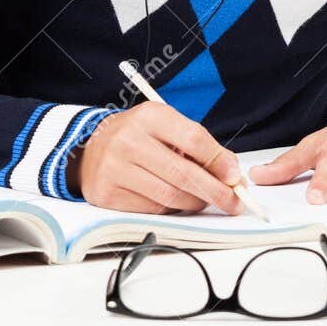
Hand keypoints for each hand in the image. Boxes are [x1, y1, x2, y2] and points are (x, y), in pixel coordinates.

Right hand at [71, 101, 242, 214]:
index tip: (235, 176)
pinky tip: (175, 202)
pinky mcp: (107, 195)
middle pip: (182, 173)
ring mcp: (115, 169)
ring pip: (169, 196)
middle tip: (234, 202)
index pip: (192, 138)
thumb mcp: (166, 126)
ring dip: (195, 203)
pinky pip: (152, 209)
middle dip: (214, 191)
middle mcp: (128, 140)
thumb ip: (198, 144)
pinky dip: (171, 209)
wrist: (91, 146)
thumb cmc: (139, 135)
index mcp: (149, 116)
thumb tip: (230, 172)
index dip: (217, 160)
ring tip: (206, 201)